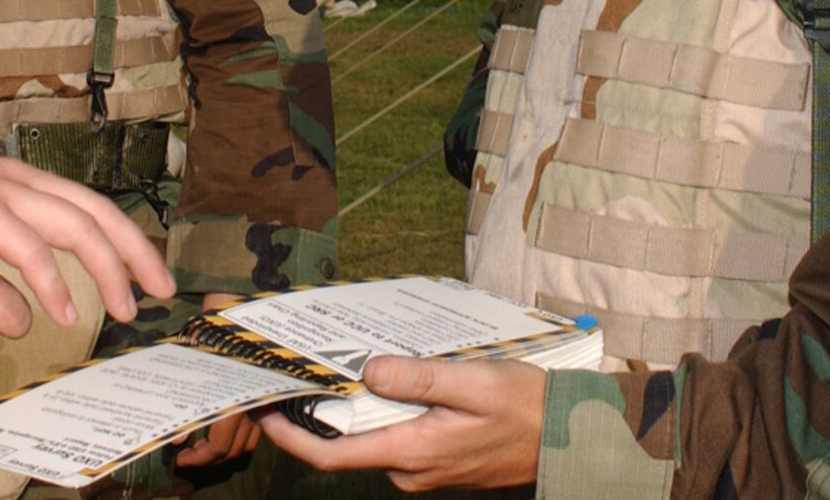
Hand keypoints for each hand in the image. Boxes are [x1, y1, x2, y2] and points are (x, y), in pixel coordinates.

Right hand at [0, 154, 174, 336]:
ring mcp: (0, 191)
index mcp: (17, 187)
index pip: (86, 209)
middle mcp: (18, 181)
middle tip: (161, 290)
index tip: (146, 278)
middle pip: (96, 211)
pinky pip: (28, 246)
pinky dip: (52, 280)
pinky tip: (64, 311)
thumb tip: (26, 323)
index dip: (122, 241)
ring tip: (126, 307)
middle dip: (135, 251)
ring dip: (108, 268)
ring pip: (75, 225)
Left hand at [174, 293, 262, 467]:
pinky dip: (239, 432)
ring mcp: (265, 397)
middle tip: (187, 453)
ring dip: (225, 447)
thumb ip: (185, 399)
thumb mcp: (192, 355)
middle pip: (234, 449)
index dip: (198, 457)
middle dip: (209, 457)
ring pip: (248, 441)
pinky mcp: (269, 390)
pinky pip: (258, 425)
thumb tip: (176, 438)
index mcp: (235, 396)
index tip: (179, 458)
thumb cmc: (215, 322)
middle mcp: (254, 402)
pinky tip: (222, 424)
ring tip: (203, 442)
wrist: (243, 297)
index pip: (219, 444)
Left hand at [256, 356, 545, 492]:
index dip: (289, 436)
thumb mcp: (474, 382)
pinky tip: (381, 375)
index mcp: (411, 451)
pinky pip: (394, 433)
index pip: (330, 456)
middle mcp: (409, 468)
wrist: (568, 439)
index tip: (261, 409)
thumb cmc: (524, 408)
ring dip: (350, 404)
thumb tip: (369, 369)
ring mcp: (422, 467)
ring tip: (334, 361)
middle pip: (345, 443)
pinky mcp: (435, 459)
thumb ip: (420, 378)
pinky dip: (379, 408)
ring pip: (370, 435)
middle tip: (295, 366)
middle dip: (316, 408)